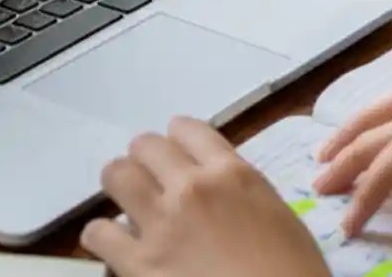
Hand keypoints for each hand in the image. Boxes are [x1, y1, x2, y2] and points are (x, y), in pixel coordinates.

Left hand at [81, 117, 330, 276]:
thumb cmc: (293, 274)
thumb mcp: (278, 217)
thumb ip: (240, 193)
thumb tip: (215, 191)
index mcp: (232, 174)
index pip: (186, 129)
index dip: (178, 141)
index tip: (178, 156)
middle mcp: (192, 188)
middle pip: (145, 146)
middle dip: (146, 161)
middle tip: (153, 182)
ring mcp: (161, 224)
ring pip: (115, 175)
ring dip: (121, 187)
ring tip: (129, 205)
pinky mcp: (137, 264)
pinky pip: (97, 232)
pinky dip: (102, 237)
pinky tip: (115, 246)